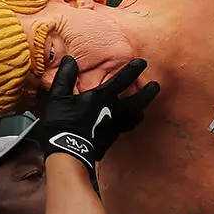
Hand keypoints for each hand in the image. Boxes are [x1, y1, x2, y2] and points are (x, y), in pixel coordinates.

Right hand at [33, 56, 159, 173]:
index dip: (134, 69)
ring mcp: (114, 127)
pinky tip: (122, 125)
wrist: (68, 152)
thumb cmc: (62, 124)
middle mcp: (113, 111)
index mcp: (102, 97)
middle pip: (138, 101)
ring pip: (134, 118)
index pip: (123, 79)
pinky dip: (126, 125)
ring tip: (142, 108)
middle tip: (155, 86)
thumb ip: (65, 77)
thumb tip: (70, 61)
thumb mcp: (58, 96)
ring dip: (140, 111)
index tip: (142, 62)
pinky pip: (123, 130)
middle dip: (148, 93)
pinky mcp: (110, 140)